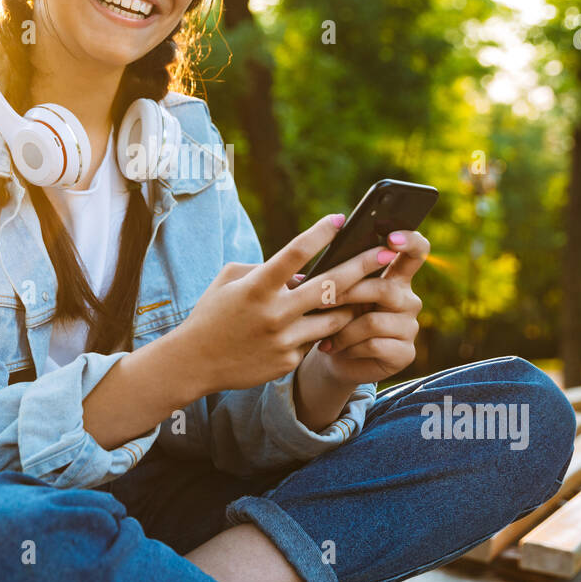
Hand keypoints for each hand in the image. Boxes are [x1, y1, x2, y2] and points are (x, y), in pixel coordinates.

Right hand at [174, 213, 394, 395]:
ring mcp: (283, 340)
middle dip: (363, 266)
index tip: (340, 219)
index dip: (320, 233)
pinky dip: (318, 331)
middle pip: (330, 286)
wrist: (194, 362)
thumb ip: (266, 269)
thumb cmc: (213, 313)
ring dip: (351, 304)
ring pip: (334, 318)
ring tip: (367, 291)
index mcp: (256, 286)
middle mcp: (273, 312)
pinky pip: (314, 341)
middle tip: (386, 252)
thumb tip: (302, 272)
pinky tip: (318, 327)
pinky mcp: (288, 361)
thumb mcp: (230, 280)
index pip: (295, 253)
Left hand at [289, 229, 429, 385]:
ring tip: (324, 336)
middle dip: (347, 294)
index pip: (416, 251)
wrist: (335, 360)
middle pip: (383, 289)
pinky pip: (374, 345)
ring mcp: (410, 327)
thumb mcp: (336, 294)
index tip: (391, 238)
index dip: (409, 241)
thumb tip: (314, 272)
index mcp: (396, 277)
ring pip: (373, 321)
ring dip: (343, 329)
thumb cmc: (335, 319)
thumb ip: (338, 277)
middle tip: (319, 302)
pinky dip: (348, 347)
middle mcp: (408, 299)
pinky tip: (335, 349)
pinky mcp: (405, 353)